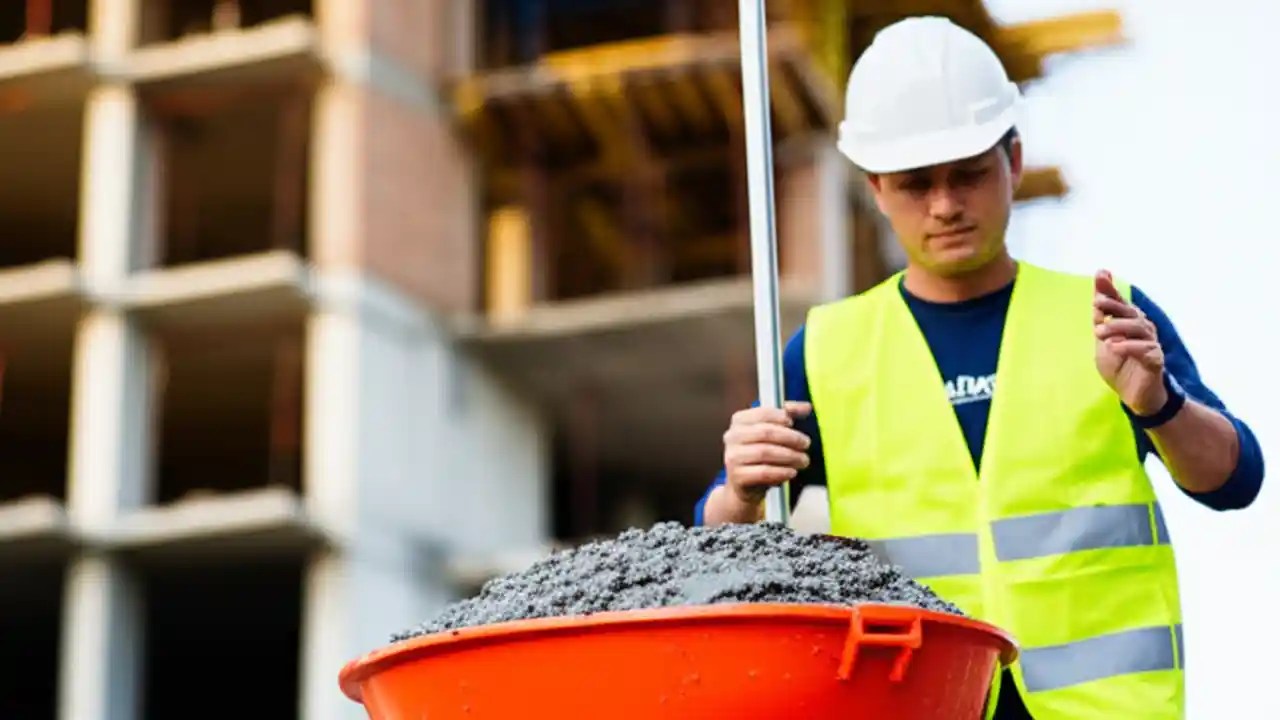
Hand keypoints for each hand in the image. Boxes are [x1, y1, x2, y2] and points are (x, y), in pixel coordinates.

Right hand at [722, 401, 812, 506]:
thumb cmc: (760, 454)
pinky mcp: (737, 476)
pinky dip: (781, 472)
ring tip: (803, 460)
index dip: (780, 417)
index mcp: (739, 421)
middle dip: (790, 438)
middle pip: (765, 432)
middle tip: (805, 443)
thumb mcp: (772, 432)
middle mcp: (732, 437)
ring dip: (789, 456)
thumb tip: (807, 407)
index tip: (793, 423)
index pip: (762, 413)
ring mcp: (733, 457)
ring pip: (764, 452)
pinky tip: (792, 472)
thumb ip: (788, 416)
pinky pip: (763, 472)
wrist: (744, 485)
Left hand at [1094, 270, 1166, 414]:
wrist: (1133, 395)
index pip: (1119, 302)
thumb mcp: (1103, 340)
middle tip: (1096, 304)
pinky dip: (1129, 346)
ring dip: (1118, 327)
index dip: (1110, 288)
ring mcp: (1151, 343)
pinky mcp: (1155, 360)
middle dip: (1114, 305)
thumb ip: (1101, 318)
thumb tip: (1097, 293)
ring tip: (1099, 330)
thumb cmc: (1120, 365)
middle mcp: (1143, 328)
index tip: (1101, 273)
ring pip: (1138, 329)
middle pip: (1130, 312)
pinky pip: (1145, 350)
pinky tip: (1114, 346)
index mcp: (1129, 322)